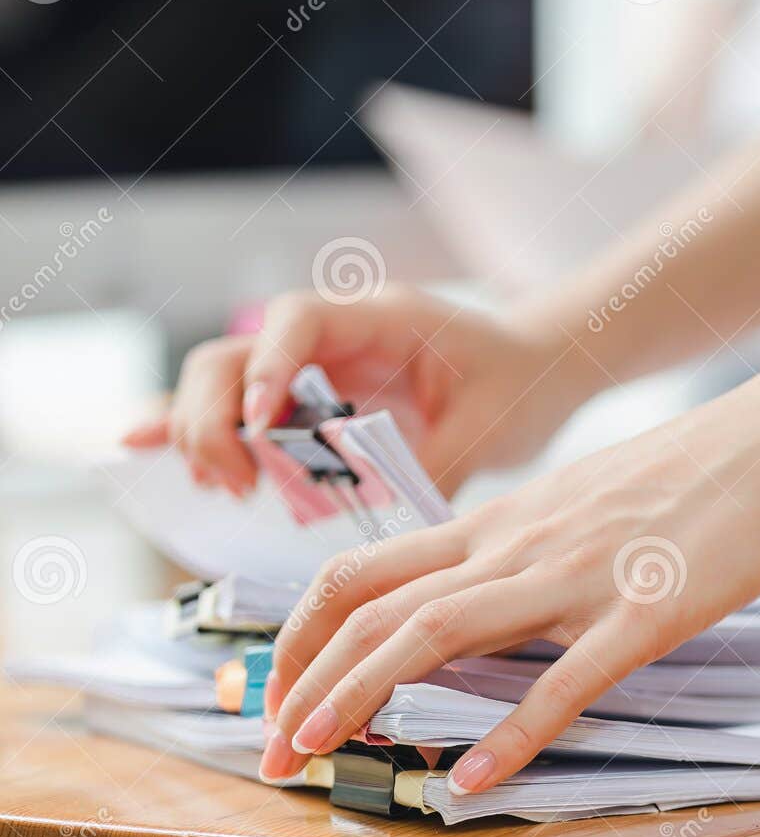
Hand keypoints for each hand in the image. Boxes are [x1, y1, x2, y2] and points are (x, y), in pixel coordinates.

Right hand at [121, 286, 593, 497]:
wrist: (540, 371)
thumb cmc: (521, 384)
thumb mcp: (491, 425)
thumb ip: (434, 464)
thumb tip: (375, 518)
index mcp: (381, 318)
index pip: (297, 321)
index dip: (267, 368)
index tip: (261, 426)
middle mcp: (333, 336)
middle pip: (235, 353)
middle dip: (216, 416)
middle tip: (238, 482)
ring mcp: (313, 368)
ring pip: (222, 382)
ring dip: (205, 433)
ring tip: (228, 489)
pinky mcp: (308, 403)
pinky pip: (238, 408)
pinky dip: (195, 429)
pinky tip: (143, 451)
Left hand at [257, 356, 759, 791]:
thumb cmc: (693, 472)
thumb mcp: (583, 500)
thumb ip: (525, 546)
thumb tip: (484, 596)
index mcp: (502, 521)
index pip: (363, 569)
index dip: (300, 633)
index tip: (275, 690)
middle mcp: (517, 545)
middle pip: (372, 605)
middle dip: (301, 681)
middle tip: (270, 751)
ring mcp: (576, 576)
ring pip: (436, 632)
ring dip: (360, 698)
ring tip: (315, 758)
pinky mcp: (642, 612)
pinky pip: (561, 682)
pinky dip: (508, 737)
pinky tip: (471, 784)